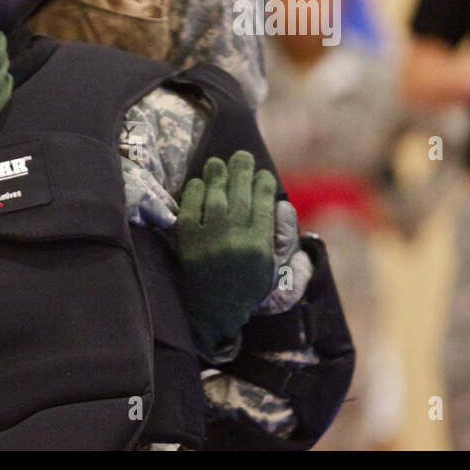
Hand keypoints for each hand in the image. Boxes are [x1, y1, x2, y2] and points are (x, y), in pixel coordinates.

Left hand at [175, 150, 276, 359]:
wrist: (212, 313)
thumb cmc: (245, 289)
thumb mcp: (269, 267)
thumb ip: (277, 236)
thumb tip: (280, 207)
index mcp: (259, 244)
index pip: (263, 202)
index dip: (263, 183)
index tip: (263, 174)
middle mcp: (236, 238)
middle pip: (240, 193)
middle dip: (242, 169)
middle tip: (241, 155)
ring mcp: (210, 239)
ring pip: (216, 196)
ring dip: (217, 175)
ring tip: (217, 162)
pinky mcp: (189, 243)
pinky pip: (191, 209)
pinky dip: (195, 192)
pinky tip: (199, 183)